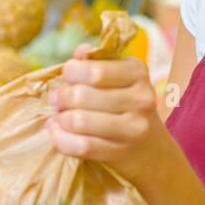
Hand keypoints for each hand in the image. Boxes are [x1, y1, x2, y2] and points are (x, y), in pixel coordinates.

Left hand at [45, 43, 173, 184]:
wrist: (151, 148)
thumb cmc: (125, 105)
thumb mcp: (119, 78)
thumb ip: (97, 62)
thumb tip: (80, 51)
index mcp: (137, 72)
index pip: (95, 70)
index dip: (71, 72)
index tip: (65, 75)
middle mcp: (141, 98)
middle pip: (82, 96)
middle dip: (60, 97)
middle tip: (54, 100)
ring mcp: (134, 128)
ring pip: (79, 121)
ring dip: (59, 120)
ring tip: (56, 119)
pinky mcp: (122, 153)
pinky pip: (81, 146)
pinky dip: (61, 140)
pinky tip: (57, 134)